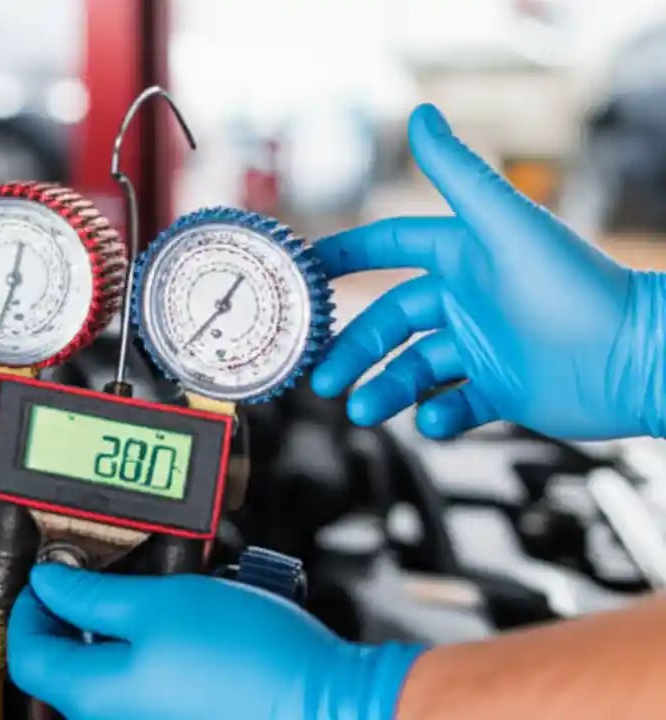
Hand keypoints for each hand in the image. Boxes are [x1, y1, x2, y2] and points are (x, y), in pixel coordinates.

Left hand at [8, 564, 421, 719]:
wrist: (327, 701)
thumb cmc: (253, 660)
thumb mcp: (160, 601)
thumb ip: (91, 593)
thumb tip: (47, 582)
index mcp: (93, 695)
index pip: (26, 652)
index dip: (27, 604)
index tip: (47, 575)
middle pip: (61, 668)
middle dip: (70, 616)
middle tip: (93, 577)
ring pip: (103, 677)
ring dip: (108, 633)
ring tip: (142, 596)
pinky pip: (140, 690)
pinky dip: (142, 655)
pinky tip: (175, 630)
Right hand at [311, 104, 665, 439]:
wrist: (636, 359)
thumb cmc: (575, 286)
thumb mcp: (506, 226)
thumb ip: (459, 173)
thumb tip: (420, 113)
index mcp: (463, 255)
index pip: (390, 246)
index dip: (345, 256)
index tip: (303, 271)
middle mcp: (467, 299)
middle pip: (388, 321)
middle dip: (354, 348)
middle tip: (325, 377)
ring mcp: (482, 347)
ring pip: (412, 369)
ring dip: (385, 389)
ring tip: (366, 410)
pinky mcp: (500, 390)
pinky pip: (453, 405)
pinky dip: (436, 416)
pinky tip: (431, 422)